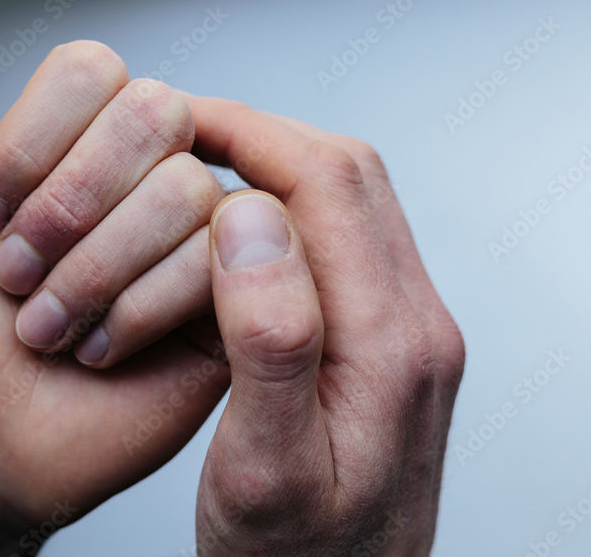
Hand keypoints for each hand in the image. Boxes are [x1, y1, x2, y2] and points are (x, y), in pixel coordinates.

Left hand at [0, 47, 222, 367]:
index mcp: (77, 128)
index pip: (90, 68)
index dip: (26, 149)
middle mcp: (144, 166)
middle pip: (153, 114)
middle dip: (63, 208)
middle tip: (10, 277)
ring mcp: (193, 227)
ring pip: (186, 189)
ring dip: (93, 272)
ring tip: (44, 323)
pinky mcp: (229, 293)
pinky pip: (217, 262)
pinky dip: (136, 314)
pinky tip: (97, 348)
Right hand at [187, 97, 464, 554]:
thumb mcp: (264, 471)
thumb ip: (270, 342)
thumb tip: (250, 218)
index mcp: (389, 347)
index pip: (329, 186)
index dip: (250, 134)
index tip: (178, 119)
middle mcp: (413, 325)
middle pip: (349, 176)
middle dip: (261, 134)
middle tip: (180, 128)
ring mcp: (403, 331)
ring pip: (349, 200)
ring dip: (274, 166)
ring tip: (196, 165)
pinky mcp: (383, 342)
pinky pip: (341, 240)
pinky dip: (284, 209)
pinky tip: (229, 229)